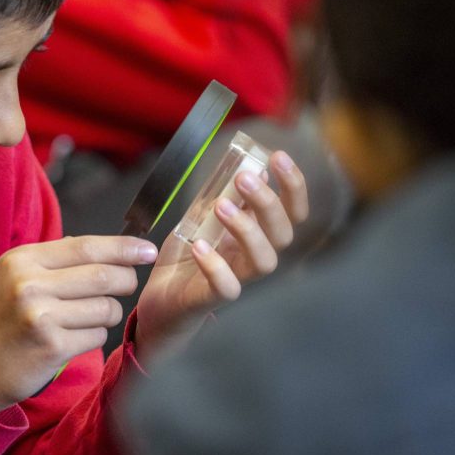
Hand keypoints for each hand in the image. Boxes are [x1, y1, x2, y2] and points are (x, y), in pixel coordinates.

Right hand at [0, 236, 157, 413]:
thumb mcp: (7, 278)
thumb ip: (48, 261)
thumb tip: (97, 247)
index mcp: (21, 260)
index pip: (86, 246)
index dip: (123, 247)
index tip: (147, 250)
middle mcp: (30, 284)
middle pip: (104, 275)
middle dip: (126, 281)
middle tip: (127, 286)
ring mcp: (41, 317)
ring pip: (106, 308)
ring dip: (109, 313)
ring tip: (89, 317)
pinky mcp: (52, 348)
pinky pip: (96, 336)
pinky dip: (95, 336)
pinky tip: (75, 337)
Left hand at [135, 151, 307, 356]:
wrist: (161, 298)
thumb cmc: (188, 257)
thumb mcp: (205, 219)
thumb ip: (228, 198)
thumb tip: (253, 168)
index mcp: (257, 236)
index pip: (291, 213)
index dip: (293, 186)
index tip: (279, 156)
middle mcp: (254, 258)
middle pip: (283, 234)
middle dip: (268, 202)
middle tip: (244, 178)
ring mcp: (237, 279)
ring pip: (264, 261)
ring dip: (246, 229)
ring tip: (221, 206)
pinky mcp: (213, 298)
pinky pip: (227, 287)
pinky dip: (215, 265)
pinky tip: (200, 246)